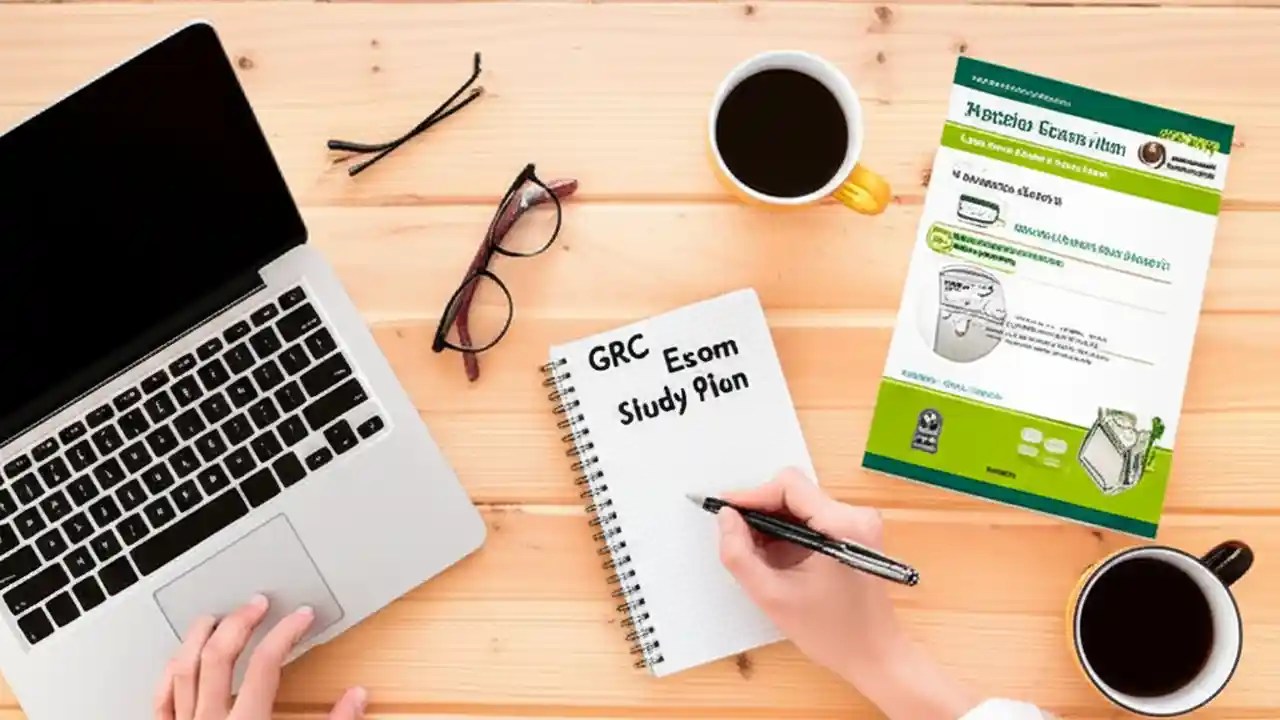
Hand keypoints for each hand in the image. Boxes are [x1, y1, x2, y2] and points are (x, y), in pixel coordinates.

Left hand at [154, 595, 366, 719]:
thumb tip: (356, 697)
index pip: (267, 665)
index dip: (287, 633)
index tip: (303, 617)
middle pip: (221, 657)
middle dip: (241, 622)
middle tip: (260, 604)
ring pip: (183, 670)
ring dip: (199, 636)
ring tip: (216, 616)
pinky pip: (161, 700)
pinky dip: (170, 673)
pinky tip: (181, 658)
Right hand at [717, 469, 976, 719]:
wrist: (875, 655)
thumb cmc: (830, 633)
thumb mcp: (772, 596)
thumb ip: (739, 554)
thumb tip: (726, 517)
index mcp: (841, 525)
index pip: (788, 486)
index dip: (751, 495)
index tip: (724, 511)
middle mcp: (856, 515)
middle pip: (794, 493)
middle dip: (760, 511)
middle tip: (736, 536)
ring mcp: (859, 523)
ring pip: (801, 504)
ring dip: (773, 523)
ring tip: (755, 553)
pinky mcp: (857, 533)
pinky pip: (813, 517)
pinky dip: (789, 531)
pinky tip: (776, 557)